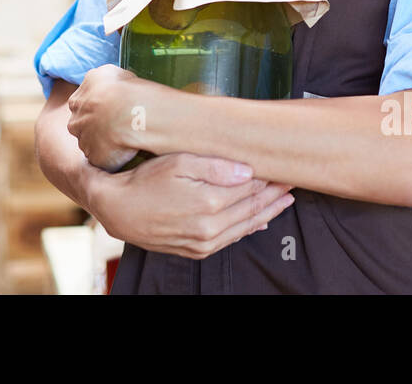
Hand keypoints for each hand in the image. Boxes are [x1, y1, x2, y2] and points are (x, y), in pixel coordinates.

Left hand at [67, 64, 154, 170]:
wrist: (127, 110)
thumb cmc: (121, 88)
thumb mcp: (105, 73)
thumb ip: (100, 84)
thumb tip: (106, 86)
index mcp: (77, 101)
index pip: (82, 107)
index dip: (97, 109)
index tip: (111, 110)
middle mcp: (75, 122)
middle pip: (83, 127)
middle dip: (97, 128)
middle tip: (118, 125)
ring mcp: (84, 142)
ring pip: (93, 145)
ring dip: (106, 143)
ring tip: (127, 137)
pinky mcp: (95, 158)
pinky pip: (104, 159)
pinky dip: (114, 156)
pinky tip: (128, 148)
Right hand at [88, 152, 295, 259]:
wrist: (117, 210)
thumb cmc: (145, 180)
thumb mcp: (177, 162)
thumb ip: (214, 165)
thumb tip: (247, 171)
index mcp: (209, 202)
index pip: (250, 187)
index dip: (270, 176)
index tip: (285, 166)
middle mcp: (210, 227)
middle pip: (252, 207)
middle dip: (275, 193)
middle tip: (293, 180)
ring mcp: (204, 242)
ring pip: (246, 225)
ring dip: (268, 212)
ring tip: (286, 199)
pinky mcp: (197, 249)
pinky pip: (232, 240)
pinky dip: (250, 228)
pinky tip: (261, 221)